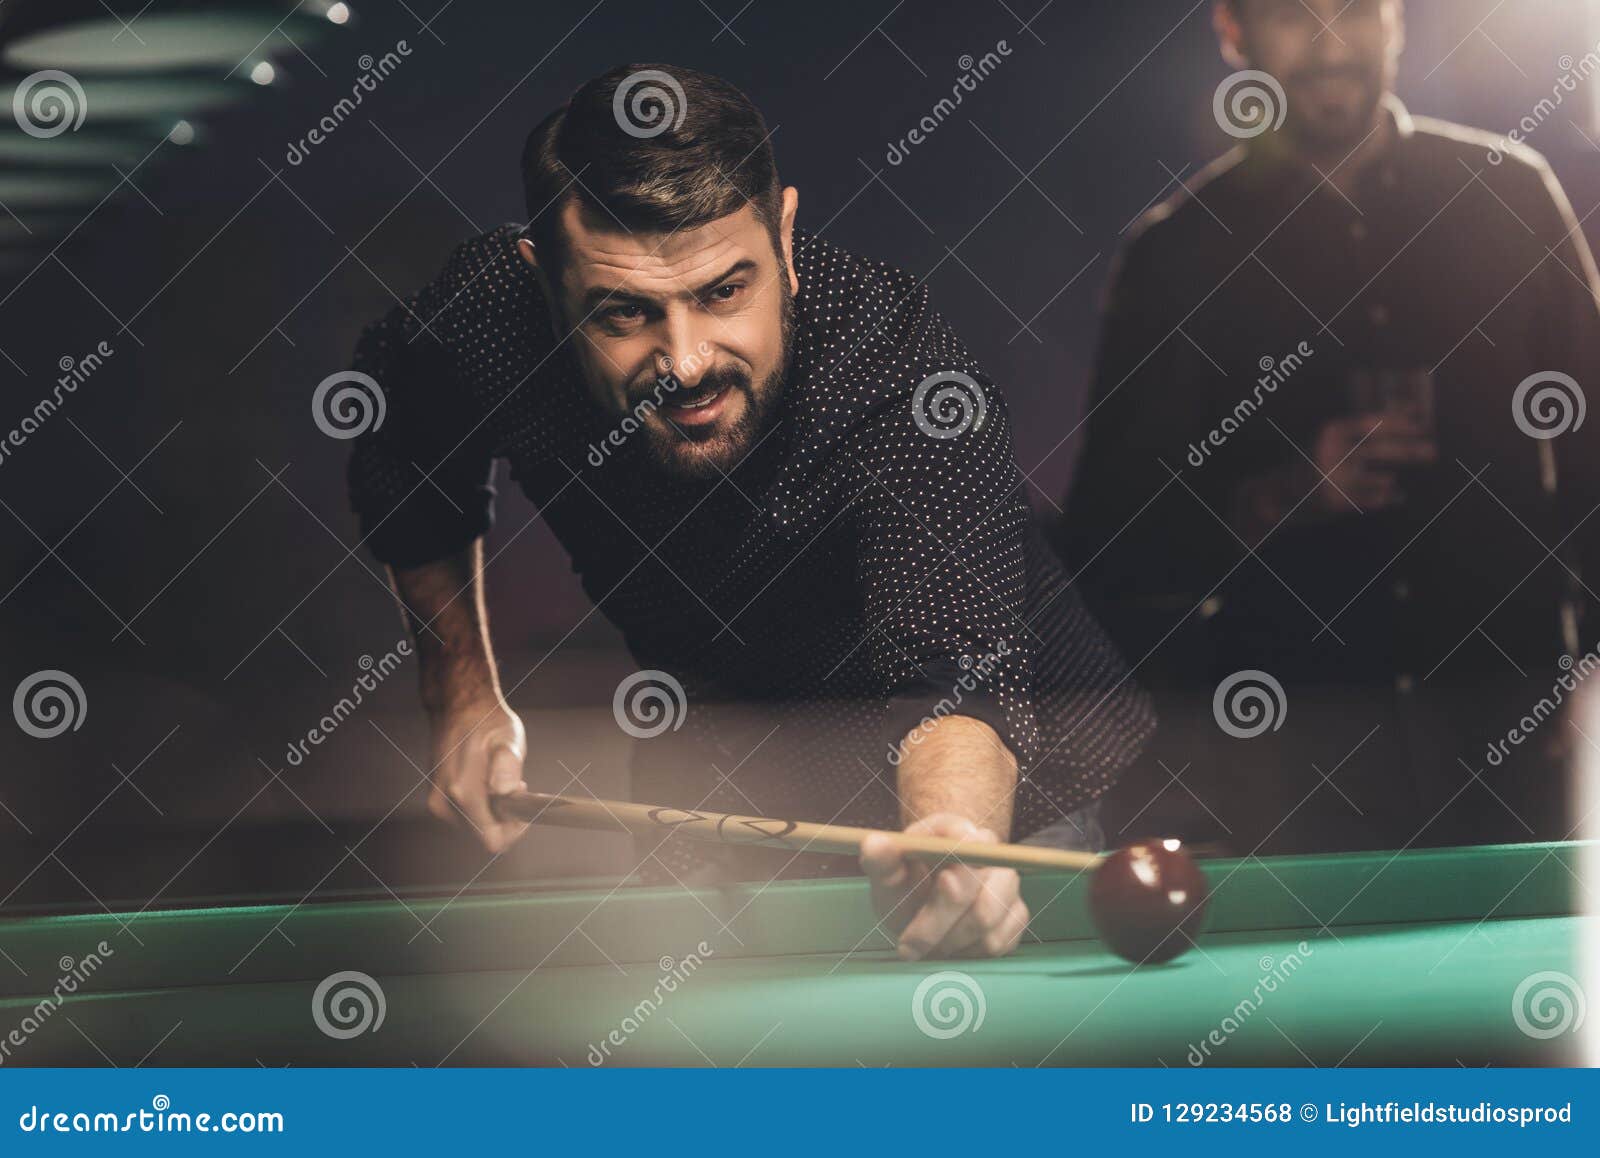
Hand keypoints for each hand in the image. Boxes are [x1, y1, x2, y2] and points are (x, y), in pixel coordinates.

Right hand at [426, 699, 529, 852]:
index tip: (523, 810)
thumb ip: (508, 766)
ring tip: (502, 782)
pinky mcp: (437, 799)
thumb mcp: (508, 738)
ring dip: (493, 811)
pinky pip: (465, 816)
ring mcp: (439, 802)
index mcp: (463, 792)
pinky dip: (481, 806)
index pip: (492, 840)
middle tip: (515, 788)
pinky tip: (488, 783)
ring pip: (475, 826)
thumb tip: (505, 791)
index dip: (514, 832)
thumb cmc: (486, 721)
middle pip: (484, 834)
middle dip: (504, 818)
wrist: (458, 707)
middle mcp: (445, 802)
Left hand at [860, 814, 1029, 959]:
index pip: (965, 842)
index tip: (935, 890)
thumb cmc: (907, 885)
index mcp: (955, 830)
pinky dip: (969, 953)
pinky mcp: (1017, 914)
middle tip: (907, 947)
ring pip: (986, 922)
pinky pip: (999, 942)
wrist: (927, 902)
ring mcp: (1008, 883)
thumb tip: (875, 843)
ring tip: (929, 944)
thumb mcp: (887, 875)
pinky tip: (951, 946)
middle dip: (934, 925)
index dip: (950, 871)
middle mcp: (990, 852)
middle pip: (972, 890)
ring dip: (950, 942)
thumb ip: (880, 860)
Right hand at [1309, 410, 1435, 513]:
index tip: (1421, 422)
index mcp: (1330, 432)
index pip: (1369, 423)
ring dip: (1400, 474)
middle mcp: (1330, 453)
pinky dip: (1386, 498)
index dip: (1397, 422)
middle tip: (1432, 450)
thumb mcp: (1330, 439)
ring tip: (1409, 475)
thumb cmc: (1314, 461)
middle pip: (1377, 449)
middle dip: (1408, 449)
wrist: (1280, 493)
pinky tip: (1398, 496)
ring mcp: (1331, 479)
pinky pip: (1369, 500)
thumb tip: (1401, 412)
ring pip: (1375, 477)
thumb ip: (1359, 430)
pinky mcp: (1334, 502)